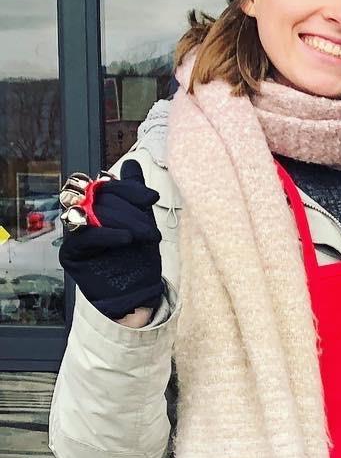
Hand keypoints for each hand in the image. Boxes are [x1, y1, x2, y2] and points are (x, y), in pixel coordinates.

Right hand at [58, 159, 163, 319]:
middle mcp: (82, 217)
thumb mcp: (143, 222)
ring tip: (144, 236)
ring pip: (91, 214)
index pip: (105, 186)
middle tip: (150, 230)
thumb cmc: (137, 258)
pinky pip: (85, 238)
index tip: (151, 198)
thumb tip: (131, 164)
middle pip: (98, 198)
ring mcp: (74, 235)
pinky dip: (107, 235)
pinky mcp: (72, 254)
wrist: (137, 293)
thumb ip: (135, 195)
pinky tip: (126, 239)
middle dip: (129, 211)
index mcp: (96, 206)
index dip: (127, 189)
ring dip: (122, 222)